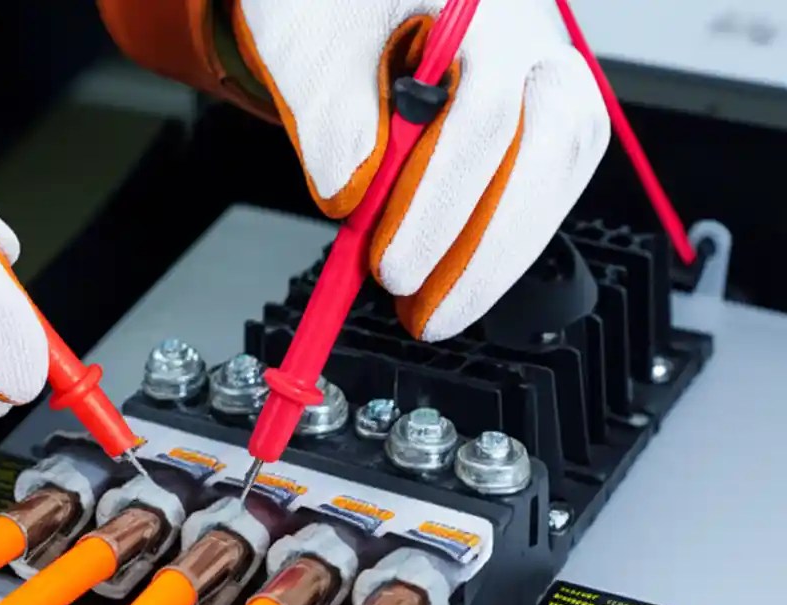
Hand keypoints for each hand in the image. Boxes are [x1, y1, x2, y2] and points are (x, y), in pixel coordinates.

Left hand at [232, 0, 609, 340]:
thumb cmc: (327, 7)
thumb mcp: (307, 46)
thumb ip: (329, 114)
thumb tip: (352, 196)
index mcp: (477, 8)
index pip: (478, 119)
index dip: (434, 208)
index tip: (388, 269)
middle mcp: (528, 34)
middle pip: (548, 150)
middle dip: (484, 249)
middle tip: (425, 312)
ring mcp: (542, 70)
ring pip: (559, 168)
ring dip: (502, 252)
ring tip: (440, 307)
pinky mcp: (539, 108)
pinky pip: (547, 178)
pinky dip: (505, 234)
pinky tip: (459, 271)